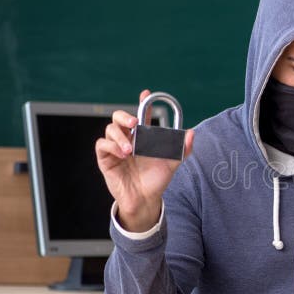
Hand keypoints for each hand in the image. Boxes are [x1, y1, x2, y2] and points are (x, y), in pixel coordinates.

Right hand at [95, 89, 194, 231]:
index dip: (143, 103)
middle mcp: (127, 139)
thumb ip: (182, 150)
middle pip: (118, 118)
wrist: (145, 199)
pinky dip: (111, 146)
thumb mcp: (172, 164)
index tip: (146, 94)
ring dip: (120, 137)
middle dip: (125, 116)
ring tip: (131, 151)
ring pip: (110, 130)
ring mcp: (115, 148)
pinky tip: (122, 154)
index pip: (141, 115)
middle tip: (135, 123)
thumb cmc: (156, 181)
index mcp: (143, 137)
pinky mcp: (105, 159)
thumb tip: (192, 133)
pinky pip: (102, 145)